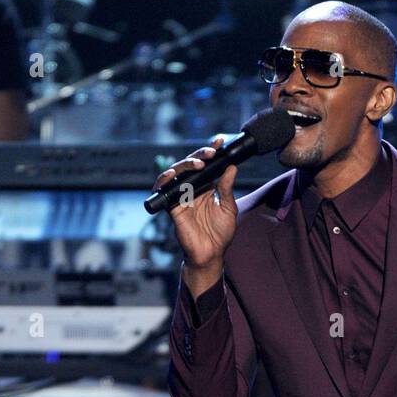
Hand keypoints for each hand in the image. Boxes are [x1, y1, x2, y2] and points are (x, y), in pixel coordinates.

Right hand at [153, 136, 238, 268]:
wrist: (211, 254)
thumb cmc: (220, 234)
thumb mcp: (228, 208)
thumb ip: (227, 188)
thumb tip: (232, 167)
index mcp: (206, 187)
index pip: (206, 165)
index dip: (210, 151)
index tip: (220, 142)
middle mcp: (192, 189)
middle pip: (190, 165)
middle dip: (199, 154)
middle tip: (211, 152)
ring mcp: (181, 197)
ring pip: (177, 173)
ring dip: (185, 164)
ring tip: (198, 163)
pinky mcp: (172, 207)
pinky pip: (164, 190)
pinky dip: (164, 180)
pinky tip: (172, 174)